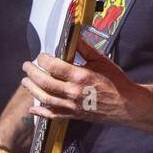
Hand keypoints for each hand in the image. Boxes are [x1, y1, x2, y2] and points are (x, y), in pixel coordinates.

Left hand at [21, 37, 145, 125]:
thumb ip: (85, 48)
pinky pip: (53, 115)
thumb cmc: (116, 82)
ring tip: (25, 81)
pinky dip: (41, 113)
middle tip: (26, 66)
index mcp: (81, 76)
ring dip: (32, 89)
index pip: (53, 66)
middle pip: (45, 82)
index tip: (41, 55)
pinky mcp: (74, 115)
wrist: (126, 105)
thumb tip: (73, 37)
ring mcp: (72, 105)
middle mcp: (74, 92)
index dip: (43, 59)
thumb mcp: (102, 60)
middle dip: (32, 72)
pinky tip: (33, 108)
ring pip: (45, 98)